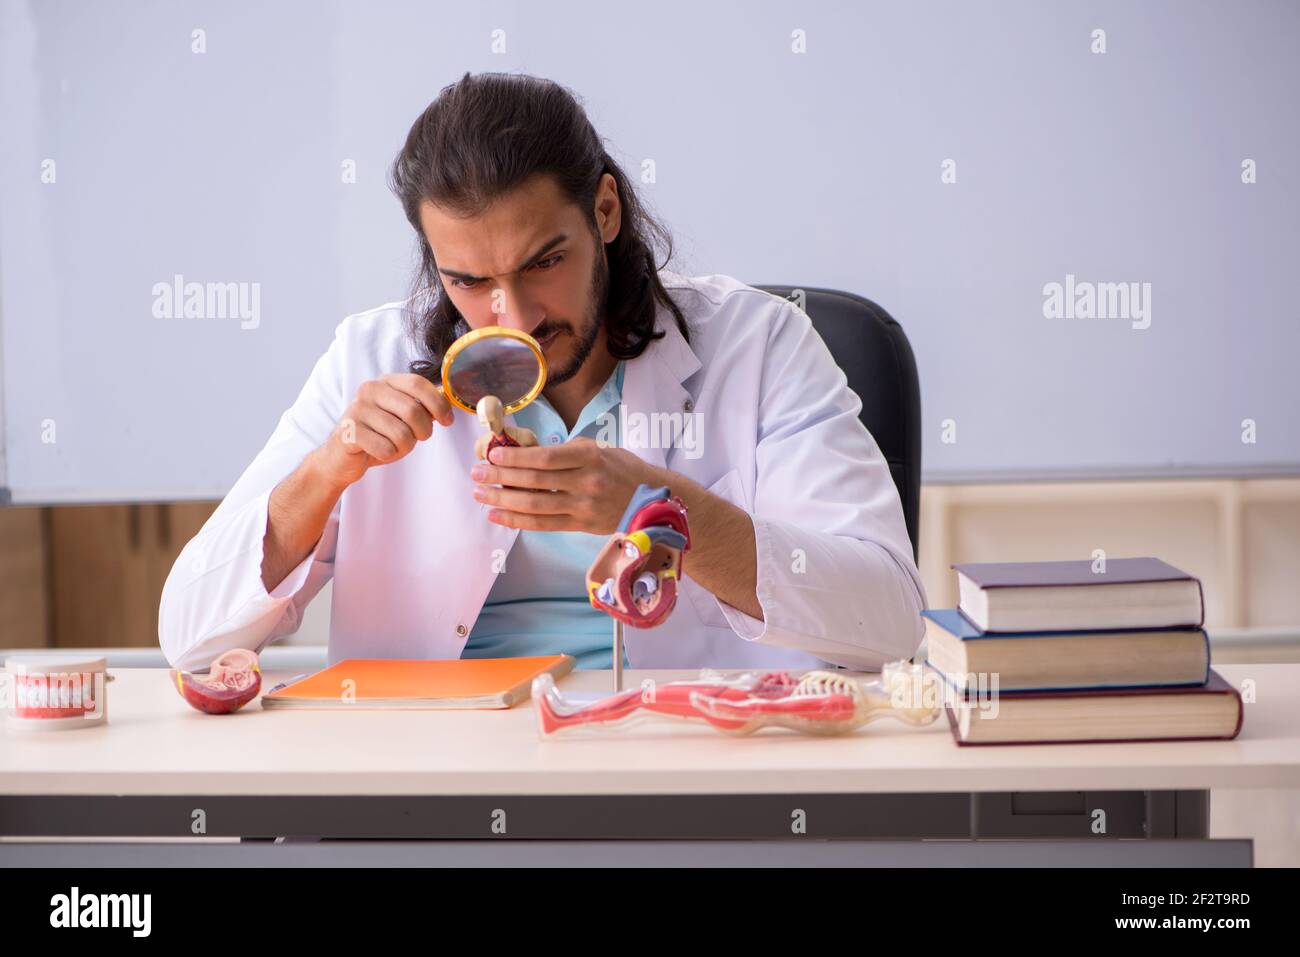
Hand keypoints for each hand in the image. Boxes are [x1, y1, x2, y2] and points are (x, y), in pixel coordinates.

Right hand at [314, 373, 454, 490]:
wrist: (341, 457)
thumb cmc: (378, 435)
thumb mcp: (403, 418)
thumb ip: (423, 406)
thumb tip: (447, 398)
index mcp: (385, 381)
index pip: (418, 383)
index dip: (438, 403)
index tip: (447, 421)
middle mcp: (369, 390)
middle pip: (413, 410)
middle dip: (423, 431)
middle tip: (416, 438)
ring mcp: (357, 409)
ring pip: (402, 434)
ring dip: (404, 447)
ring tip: (393, 445)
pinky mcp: (350, 431)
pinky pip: (386, 448)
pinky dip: (388, 455)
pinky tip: (377, 451)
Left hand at [469, 436, 660, 531]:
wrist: (651, 498)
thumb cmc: (621, 467)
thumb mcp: (598, 448)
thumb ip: (565, 452)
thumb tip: (524, 453)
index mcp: (590, 457)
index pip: (545, 458)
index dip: (516, 458)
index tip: (493, 454)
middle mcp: (587, 482)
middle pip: (536, 482)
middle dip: (501, 477)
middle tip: (476, 473)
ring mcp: (584, 506)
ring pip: (536, 505)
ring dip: (503, 500)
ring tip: (480, 494)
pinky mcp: (581, 525)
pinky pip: (544, 524)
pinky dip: (517, 520)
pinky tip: (497, 515)